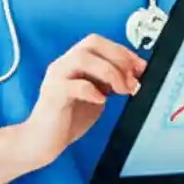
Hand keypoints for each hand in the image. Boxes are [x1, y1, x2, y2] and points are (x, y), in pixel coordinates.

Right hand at [21, 34, 145, 166]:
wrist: (43, 141)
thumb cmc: (69, 117)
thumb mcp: (97, 95)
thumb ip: (110, 82)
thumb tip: (134, 75)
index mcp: (74, 62)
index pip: (99, 43)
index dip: (122, 51)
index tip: (140, 66)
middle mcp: (64, 64)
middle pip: (91, 43)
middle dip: (117, 57)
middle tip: (132, 79)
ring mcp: (56, 77)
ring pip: (82, 57)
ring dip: (108, 71)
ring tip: (120, 89)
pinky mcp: (53, 95)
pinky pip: (71, 85)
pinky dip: (91, 90)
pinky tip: (101, 100)